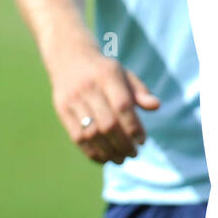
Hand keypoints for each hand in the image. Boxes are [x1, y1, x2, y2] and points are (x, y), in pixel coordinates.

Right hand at [48, 40, 161, 165]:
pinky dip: (92, 152)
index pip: (123, 106)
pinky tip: (104, 158)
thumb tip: (156, 106)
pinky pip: (77, 137)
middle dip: (123, 144)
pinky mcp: (62, 110)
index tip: (143, 140)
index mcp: (108, 76)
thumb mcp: (124, 74)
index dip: (134, 126)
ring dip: (108, 151)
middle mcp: (89, 87)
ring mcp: (73, 99)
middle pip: (108, 124)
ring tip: (121, 159)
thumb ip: (140, 91)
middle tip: (134, 153)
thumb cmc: (104, 71)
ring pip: (91, 133)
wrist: (70, 58)